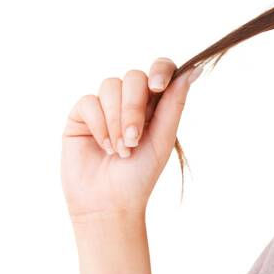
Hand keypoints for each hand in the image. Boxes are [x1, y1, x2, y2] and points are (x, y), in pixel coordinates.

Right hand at [61, 57, 200, 219]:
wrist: (109, 203)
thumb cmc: (139, 176)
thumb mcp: (163, 139)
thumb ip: (174, 104)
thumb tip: (193, 70)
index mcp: (154, 104)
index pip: (159, 70)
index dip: (160, 70)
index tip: (158, 87)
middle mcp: (128, 101)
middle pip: (133, 77)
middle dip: (133, 108)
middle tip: (133, 139)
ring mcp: (103, 107)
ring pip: (110, 86)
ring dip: (116, 120)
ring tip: (120, 150)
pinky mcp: (80, 116)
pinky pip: (89, 102)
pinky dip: (99, 125)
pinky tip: (104, 147)